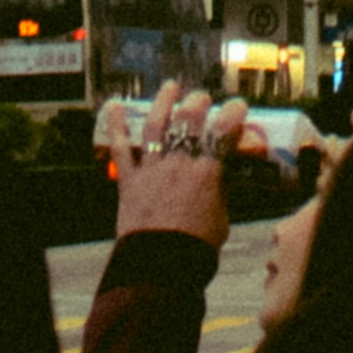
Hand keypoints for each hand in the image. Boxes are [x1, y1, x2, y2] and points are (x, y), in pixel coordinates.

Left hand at [109, 88, 232, 248]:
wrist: (160, 267)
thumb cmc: (195, 249)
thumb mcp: (221, 220)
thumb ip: (219, 195)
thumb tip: (220, 181)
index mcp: (207, 174)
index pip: (223, 133)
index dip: (233, 114)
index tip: (238, 105)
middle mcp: (179, 165)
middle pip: (189, 121)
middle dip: (197, 102)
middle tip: (201, 97)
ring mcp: (152, 170)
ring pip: (156, 125)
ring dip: (163, 101)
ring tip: (170, 86)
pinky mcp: (129, 180)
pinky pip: (121, 148)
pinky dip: (116, 125)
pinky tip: (114, 105)